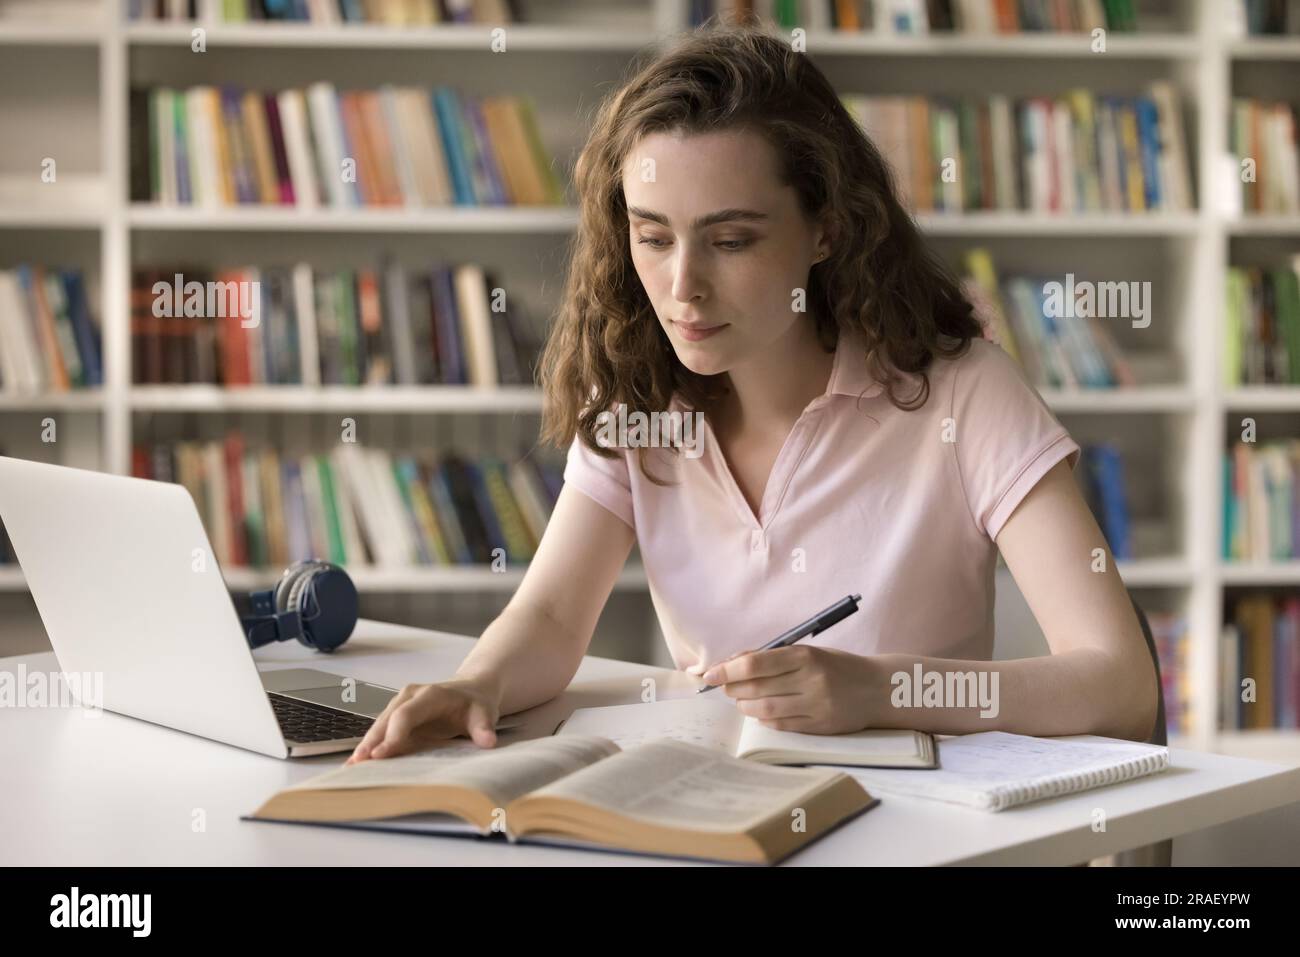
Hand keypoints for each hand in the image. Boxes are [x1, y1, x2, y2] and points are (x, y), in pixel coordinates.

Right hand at [345, 676, 501, 763]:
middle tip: (358, 764)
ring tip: (351, 768)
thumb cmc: (475, 703)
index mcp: (430, 694)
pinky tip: (358, 764)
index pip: (406, 714)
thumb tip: (487, 742)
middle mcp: (410, 697)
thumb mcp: (485, 713)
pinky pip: (381, 732)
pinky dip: (371, 746)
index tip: (381, 754)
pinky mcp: (397, 717)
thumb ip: (484, 727)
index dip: (393, 734)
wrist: (471, 690)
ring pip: (379, 725)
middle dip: (372, 742)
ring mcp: (401, 705)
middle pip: (386, 719)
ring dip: (366, 745)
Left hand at [701, 645, 885, 734]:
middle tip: (725, 687)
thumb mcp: (808, 652)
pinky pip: (781, 726)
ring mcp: (816, 706)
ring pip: (764, 710)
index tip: (709, 674)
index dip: (726, 670)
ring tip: (742, 700)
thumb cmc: (837, 666)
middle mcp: (810, 681)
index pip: (755, 664)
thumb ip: (772, 657)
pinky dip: (765, 720)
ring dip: (745, 706)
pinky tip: (762, 713)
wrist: (878, 688)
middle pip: (755, 688)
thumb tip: (731, 661)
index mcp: (805, 656)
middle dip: (732, 689)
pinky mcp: (821, 726)